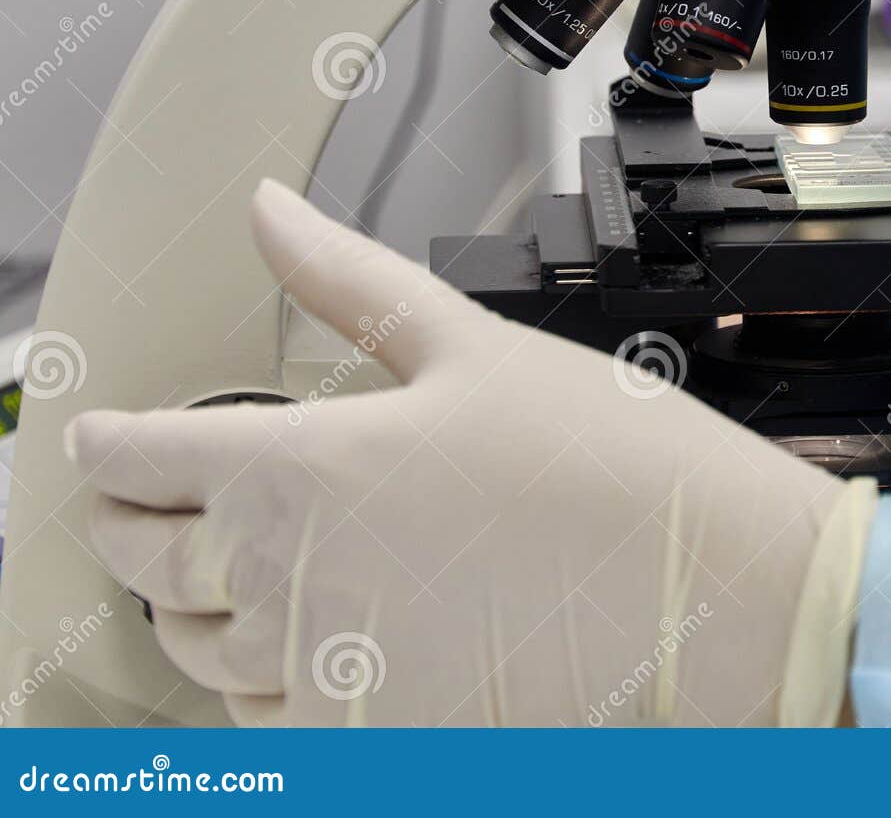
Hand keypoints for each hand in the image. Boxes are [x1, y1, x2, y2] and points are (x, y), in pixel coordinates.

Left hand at [67, 180, 875, 725]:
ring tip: (211, 573)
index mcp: (300, 470)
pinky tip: (292, 644)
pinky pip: (259, 724)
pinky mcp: (372, 743)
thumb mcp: (475, 350)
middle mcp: (288, 585)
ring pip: (190, 650)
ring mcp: (324, 681)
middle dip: (123, 519)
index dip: (108, 439)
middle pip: (137, 558)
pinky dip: (249, 679)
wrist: (717, 598)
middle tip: (136, 498)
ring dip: (182, 605)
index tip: (105, 435)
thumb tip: (272, 213)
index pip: (138, 457)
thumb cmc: (613, 470)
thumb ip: (349, 283)